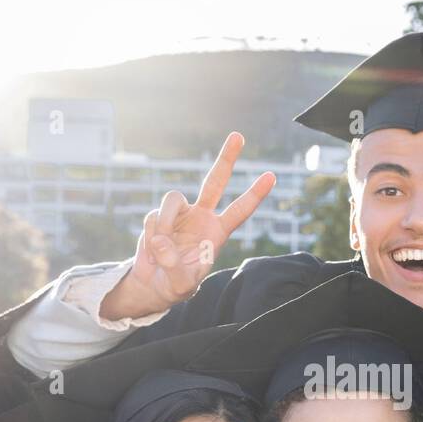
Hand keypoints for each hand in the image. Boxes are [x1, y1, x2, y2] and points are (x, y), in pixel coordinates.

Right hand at [100, 132, 275, 320]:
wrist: (154, 285)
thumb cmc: (176, 284)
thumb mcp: (182, 284)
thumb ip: (175, 266)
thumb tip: (161, 240)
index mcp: (217, 232)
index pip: (239, 210)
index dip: (255, 194)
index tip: (272, 176)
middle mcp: (201, 217)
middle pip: (215, 181)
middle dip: (227, 158)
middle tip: (238, 135)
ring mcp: (179, 214)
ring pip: (172, 198)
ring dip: (163, 222)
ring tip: (159, 247)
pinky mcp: (157, 216)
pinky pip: (153, 217)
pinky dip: (150, 235)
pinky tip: (151, 252)